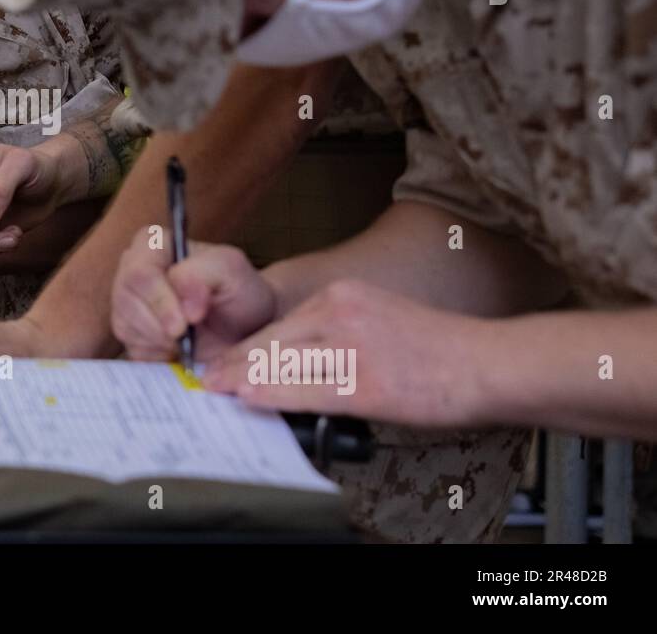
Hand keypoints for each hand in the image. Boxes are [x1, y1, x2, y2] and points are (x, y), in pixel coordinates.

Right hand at [112, 235, 276, 363]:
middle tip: (188, 337)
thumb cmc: (238, 292)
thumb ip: (204, 273)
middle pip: (127, 301)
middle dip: (161, 325)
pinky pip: (132, 350)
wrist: (243, 329)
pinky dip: (158, 356)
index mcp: (153, 245)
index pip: (140, 272)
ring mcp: (126, 304)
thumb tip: (183, 303)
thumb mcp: (232, 271)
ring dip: (162, 342)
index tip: (188, 321)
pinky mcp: (129, 335)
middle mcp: (133, 270)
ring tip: (189, 340)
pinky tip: (178, 350)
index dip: (160, 299)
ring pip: (127, 327)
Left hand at [206, 280, 487, 429]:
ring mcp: (352, 347)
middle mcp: (341, 313)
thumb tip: (289, 361)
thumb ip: (333, 334)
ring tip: (217, 390)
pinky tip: (249, 397)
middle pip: (271, 341)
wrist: (486, 363)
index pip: (279, 324)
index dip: (245, 348)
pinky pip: (306, 389)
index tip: (222, 361)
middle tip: (206, 378)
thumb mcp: (377, 320)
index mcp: (343, 296)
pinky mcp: (365, 382)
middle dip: (234, 363)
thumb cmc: (437, 350)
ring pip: (281, 364)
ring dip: (244, 380)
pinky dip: (272, 393)